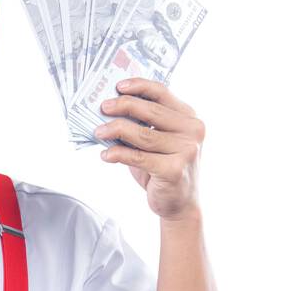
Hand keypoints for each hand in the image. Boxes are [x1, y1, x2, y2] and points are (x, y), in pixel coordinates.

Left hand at [92, 78, 203, 221]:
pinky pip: (138, 157)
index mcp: (189, 117)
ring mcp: (186, 150)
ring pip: (142, 134)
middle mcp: (192, 131)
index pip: (162, 93)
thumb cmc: (164, 168)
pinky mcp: (174, 170)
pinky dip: (118, 154)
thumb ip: (143, 124)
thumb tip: (110, 109)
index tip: (118, 87)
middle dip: (122, 106)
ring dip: (115, 130)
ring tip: (98, 131)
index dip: (139, 86)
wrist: (180, 204)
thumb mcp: (158, 141)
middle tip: (103, 107)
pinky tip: (105, 154)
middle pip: (151, 111)